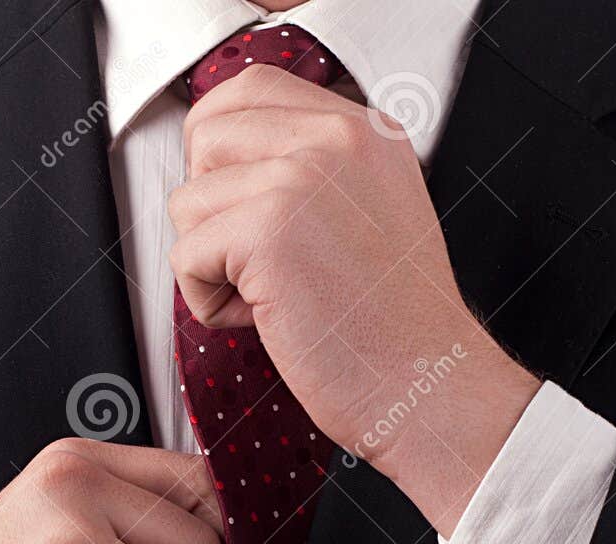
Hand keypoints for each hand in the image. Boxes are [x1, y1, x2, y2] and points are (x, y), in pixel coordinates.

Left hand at [167, 65, 540, 534]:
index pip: (248, 88)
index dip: (218, 148)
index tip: (238, 205)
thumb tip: (219, 164)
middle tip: (257, 260)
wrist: (430, 383)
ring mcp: (300, 178)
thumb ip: (308, 169)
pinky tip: (267, 319)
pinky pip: (185, 256)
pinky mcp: (267, 230)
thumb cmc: (393, 322)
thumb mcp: (369, 209)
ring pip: (187, 202)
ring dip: (210, 263)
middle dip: (209, 208)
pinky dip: (209, 303)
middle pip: (204, 137)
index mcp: (362, 128)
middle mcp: (335, 137)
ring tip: (274, 295)